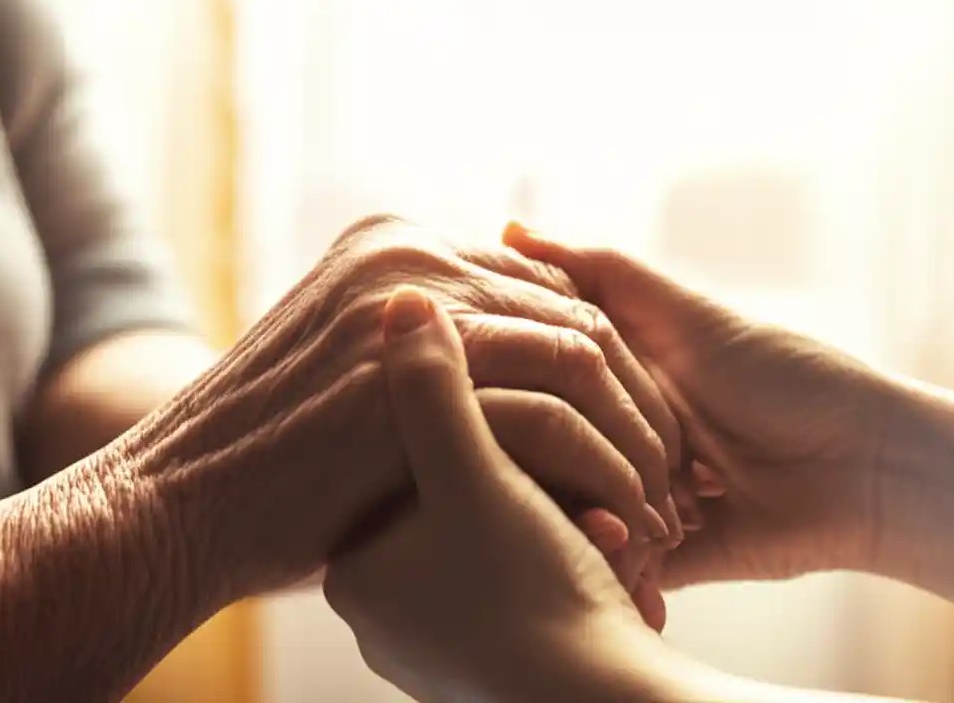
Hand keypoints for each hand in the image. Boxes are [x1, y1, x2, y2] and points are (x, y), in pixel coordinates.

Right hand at [131, 215, 679, 603]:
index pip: (544, 291)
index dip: (609, 367)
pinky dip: (599, 470)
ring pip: (579, 354)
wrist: (179, 506)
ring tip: (658, 511)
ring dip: (633, 438)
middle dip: (639, 401)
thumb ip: (424, 357)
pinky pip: (550, 408)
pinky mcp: (409, 372)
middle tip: (673, 478)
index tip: (640, 439)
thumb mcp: (349, 383)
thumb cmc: (271, 467)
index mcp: (393, 246)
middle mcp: (405, 257)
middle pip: (576, 314)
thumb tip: (522, 387)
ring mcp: (405, 307)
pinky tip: (618, 527)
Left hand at [324, 288, 680, 702]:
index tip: (528, 440)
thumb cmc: (534, 603)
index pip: (400, 457)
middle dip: (528, 485)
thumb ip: (433, 388)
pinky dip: (563, 557)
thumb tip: (402, 299)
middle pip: (452, 497)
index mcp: (350, 564)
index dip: (477, 430)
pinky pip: (521, 575)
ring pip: (496, 535)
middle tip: (574, 498)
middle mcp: (379, 607)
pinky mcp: (487, 654)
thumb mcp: (477, 478)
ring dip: (557, 518)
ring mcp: (431, 636)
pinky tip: (603, 559)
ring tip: (600, 538)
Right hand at [507, 224, 889, 585]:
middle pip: (542, 446)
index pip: (533, 375)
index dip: (505, 374)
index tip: (476, 372)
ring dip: (574, 506)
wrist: (866, 469)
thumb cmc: (784, 377)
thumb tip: (506, 228)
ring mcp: (634, 498)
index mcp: (615, 375)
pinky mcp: (660, 559)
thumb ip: (600, 271)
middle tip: (523, 447)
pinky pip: (610, 566)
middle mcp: (616, 434)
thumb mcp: (683, 311)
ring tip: (589, 495)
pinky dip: (609, 559)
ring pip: (567, 508)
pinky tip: (613, 540)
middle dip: (535, 450)